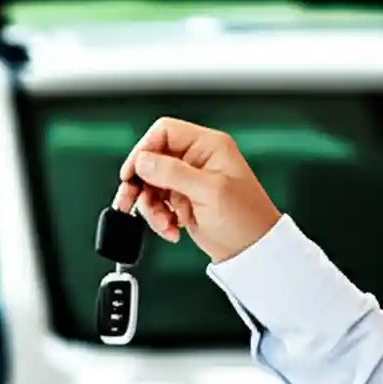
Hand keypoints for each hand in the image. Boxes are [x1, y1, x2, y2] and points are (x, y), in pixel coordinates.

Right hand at [115, 117, 282, 263]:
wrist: (254, 252)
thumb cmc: (246, 220)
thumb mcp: (209, 192)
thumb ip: (173, 173)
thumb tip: (143, 160)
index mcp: (208, 146)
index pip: (164, 132)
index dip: (144, 149)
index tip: (132, 173)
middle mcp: (197, 159)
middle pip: (152, 158)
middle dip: (140, 183)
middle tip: (128, 200)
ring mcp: (190, 180)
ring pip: (151, 183)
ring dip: (150, 206)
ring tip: (163, 223)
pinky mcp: (184, 200)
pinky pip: (158, 202)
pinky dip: (158, 217)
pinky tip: (171, 228)